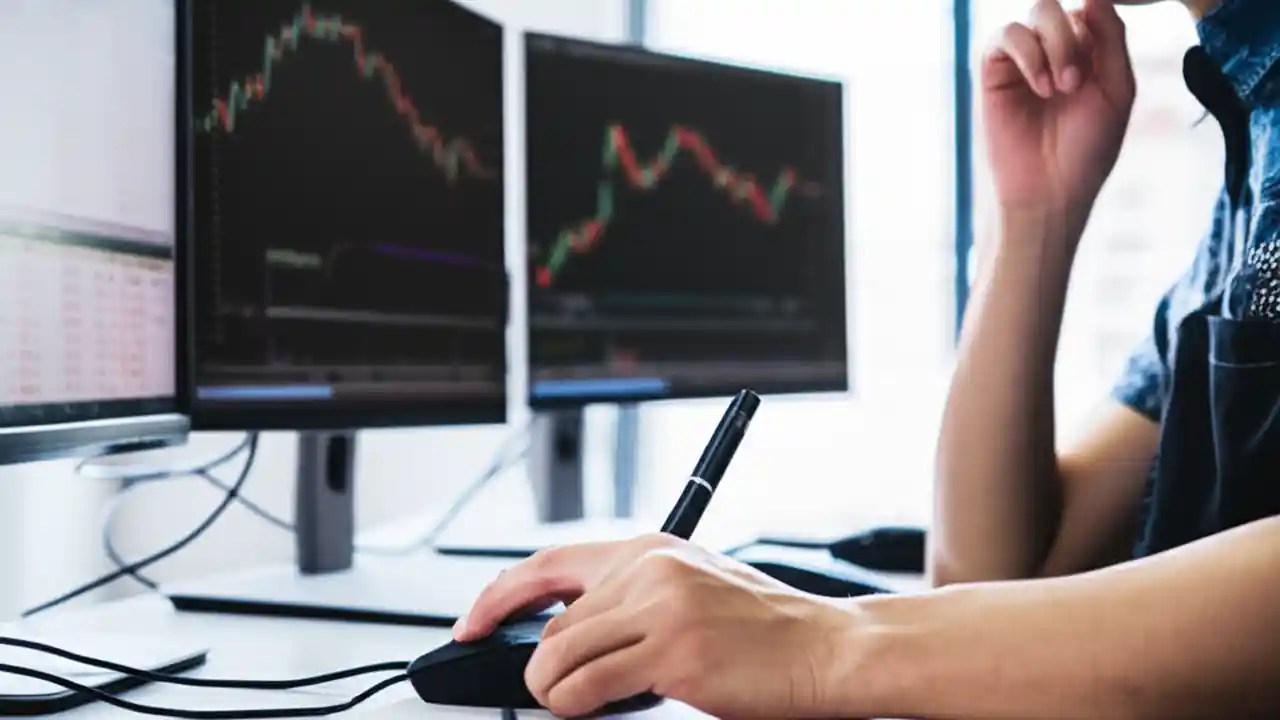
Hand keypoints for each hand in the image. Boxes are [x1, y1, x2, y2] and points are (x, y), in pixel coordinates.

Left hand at [454, 534, 861, 718]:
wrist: (828, 648)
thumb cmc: (765, 630)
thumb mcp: (693, 589)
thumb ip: (633, 599)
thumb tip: (564, 636)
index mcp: (650, 548)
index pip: (549, 563)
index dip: (499, 595)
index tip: (471, 624)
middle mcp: (650, 568)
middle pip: (552, 622)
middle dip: (540, 665)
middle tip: (551, 689)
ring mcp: (662, 607)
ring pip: (558, 653)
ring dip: (550, 689)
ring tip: (569, 701)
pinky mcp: (674, 651)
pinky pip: (588, 682)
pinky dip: (570, 703)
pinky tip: (583, 706)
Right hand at [983, 0, 1134, 213]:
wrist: (1052, 190)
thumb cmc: (1088, 147)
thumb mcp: (1117, 90)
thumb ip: (1112, 39)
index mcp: (1090, 49)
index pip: (1092, 8)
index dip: (1097, 22)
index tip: (1098, 65)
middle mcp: (1056, 47)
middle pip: (1061, 7)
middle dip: (1070, 38)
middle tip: (1075, 84)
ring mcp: (1024, 58)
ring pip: (1036, 13)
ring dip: (1054, 46)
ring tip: (1058, 89)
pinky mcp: (995, 73)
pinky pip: (1006, 37)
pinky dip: (1027, 54)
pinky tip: (1039, 87)